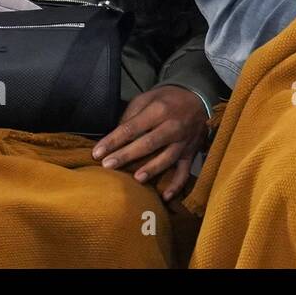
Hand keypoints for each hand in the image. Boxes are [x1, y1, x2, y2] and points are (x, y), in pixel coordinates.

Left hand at [91, 85, 207, 199]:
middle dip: (126, 156)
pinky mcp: (191, 152)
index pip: (131, 128)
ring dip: (151, 170)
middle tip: (107, 166)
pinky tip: (165, 197)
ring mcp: (183, 141)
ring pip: (167, 158)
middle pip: (148, 144)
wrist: (198, 97)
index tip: (97, 152)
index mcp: (158, 110)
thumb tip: (114, 136)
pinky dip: (176, 185)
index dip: (113, 141)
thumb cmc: (167, 99)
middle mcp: (172, 126)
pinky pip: (185, 171)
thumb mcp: (147, 98)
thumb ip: (131, 115)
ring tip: (135, 179)